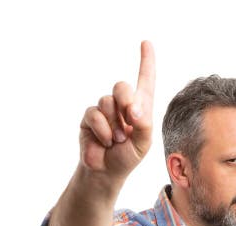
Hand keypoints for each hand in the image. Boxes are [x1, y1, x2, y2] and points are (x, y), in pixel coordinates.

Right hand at [78, 40, 155, 178]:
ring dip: (113, 124)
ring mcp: (105, 111)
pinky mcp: (89, 118)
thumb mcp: (143, 143)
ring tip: (116, 140)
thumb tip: (134, 108)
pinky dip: (102, 130)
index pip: (145, 81)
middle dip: (125, 100)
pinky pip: (94, 114)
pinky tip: (105, 142)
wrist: (105, 172)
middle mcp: (122, 105)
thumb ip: (144, 124)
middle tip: (130, 119)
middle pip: (122, 86)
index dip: (146, 62)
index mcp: (141, 108)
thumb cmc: (128, 157)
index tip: (146, 43)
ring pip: (107, 101)